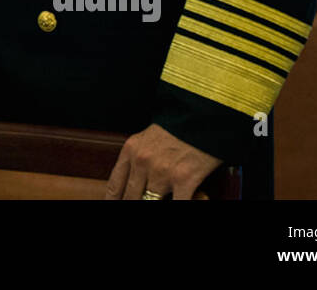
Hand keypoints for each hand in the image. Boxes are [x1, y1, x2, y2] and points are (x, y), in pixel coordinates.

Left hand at [105, 123, 221, 199]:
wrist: (203, 113)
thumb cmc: (179, 126)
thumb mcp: (149, 138)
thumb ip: (139, 159)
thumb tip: (135, 182)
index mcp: (131, 150)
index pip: (115, 185)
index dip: (113, 200)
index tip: (113, 204)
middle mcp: (143, 162)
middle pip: (130, 197)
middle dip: (132, 203)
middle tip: (139, 201)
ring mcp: (162, 172)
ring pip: (150, 202)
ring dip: (155, 202)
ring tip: (161, 198)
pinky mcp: (184, 179)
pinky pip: (177, 204)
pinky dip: (178, 205)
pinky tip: (183, 201)